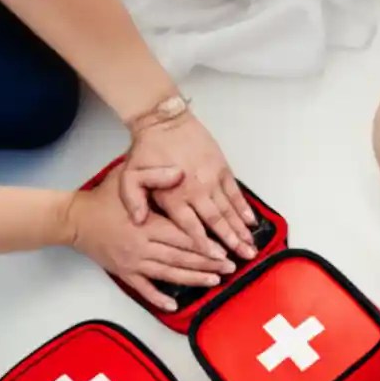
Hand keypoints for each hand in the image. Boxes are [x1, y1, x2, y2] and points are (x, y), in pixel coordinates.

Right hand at [68, 165, 235, 310]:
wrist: (73, 219)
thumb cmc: (104, 197)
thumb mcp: (128, 178)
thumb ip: (155, 175)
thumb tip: (180, 173)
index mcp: (147, 224)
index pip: (182, 237)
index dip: (204, 245)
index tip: (224, 251)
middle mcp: (141, 246)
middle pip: (180, 257)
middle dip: (207, 264)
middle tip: (230, 268)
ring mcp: (132, 262)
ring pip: (168, 274)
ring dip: (192, 279)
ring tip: (215, 281)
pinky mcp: (123, 272)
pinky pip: (143, 289)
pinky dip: (158, 298)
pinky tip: (173, 306)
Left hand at [123, 113, 256, 259]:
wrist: (164, 122)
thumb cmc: (146, 150)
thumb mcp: (128, 176)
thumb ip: (132, 200)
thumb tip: (139, 222)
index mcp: (174, 196)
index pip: (192, 227)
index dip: (204, 245)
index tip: (216, 258)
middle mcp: (196, 191)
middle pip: (217, 222)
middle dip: (232, 242)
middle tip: (245, 257)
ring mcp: (212, 180)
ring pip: (229, 210)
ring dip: (241, 228)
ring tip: (251, 244)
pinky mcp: (222, 169)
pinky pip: (235, 193)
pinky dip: (244, 208)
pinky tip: (251, 221)